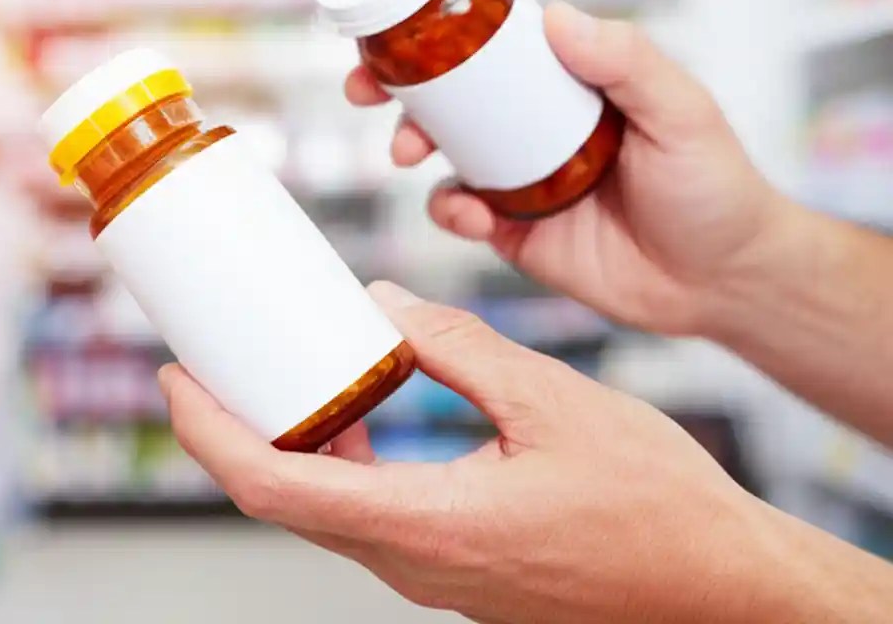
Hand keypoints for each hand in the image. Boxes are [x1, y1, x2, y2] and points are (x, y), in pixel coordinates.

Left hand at [159, 283, 831, 623]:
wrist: (718, 589)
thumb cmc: (656, 507)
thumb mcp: (557, 402)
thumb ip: (462, 348)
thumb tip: (387, 303)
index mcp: (428, 523)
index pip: (273, 485)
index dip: (207, 430)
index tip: (174, 377)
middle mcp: (412, 562)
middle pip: (281, 497)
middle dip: (227, 429)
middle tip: (206, 360)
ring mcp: (429, 573)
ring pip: (321, 507)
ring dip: (283, 442)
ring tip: (272, 372)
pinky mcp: (450, 567)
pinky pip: (365, 515)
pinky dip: (336, 461)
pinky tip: (356, 410)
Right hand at [347, 2, 791, 336]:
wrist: (721, 282)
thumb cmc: (715, 188)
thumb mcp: (680, 112)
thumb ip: (626, 62)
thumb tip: (558, 17)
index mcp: (570, 86)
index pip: (496, 49)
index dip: (441, 39)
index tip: (400, 34)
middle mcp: (535, 129)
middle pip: (451, 99)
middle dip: (399, 91)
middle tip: (367, 90)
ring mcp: (520, 181)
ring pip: (443, 155)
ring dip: (411, 146)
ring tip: (409, 155)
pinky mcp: (513, 234)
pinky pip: (460, 215)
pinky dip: (448, 210)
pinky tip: (467, 214)